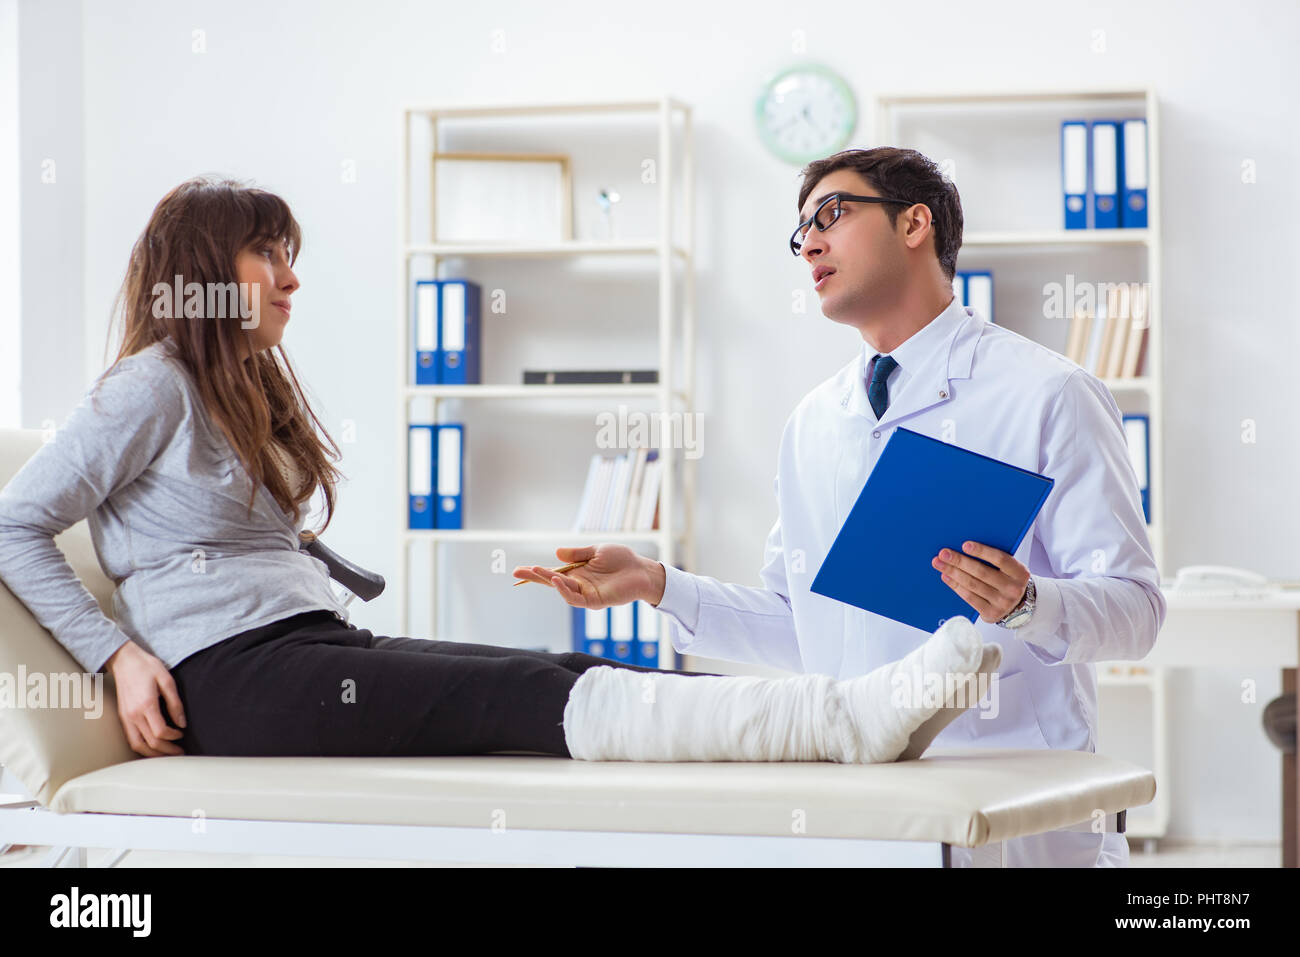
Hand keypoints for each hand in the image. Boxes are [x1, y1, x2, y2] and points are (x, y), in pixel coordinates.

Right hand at [104, 640, 186, 756]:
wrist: (124, 660)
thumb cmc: (146, 667)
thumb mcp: (167, 680)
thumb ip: (175, 703)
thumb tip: (182, 723)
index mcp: (146, 705)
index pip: (160, 732)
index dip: (173, 737)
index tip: (182, 733)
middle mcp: (133, 715)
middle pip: (150, 742)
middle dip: (167, 750)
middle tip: (180, 752)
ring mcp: (125, 717)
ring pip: (138, 745)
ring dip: (153, 754)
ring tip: (167, 755)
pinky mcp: (122, 717)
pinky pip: (131, 739)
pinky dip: (142, 747)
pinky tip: (153, 747)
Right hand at [511, 544, 663, 608]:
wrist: (642, 570)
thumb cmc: (622, 559)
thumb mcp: (597, 550)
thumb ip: (577, 553)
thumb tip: (556, 553)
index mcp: (578, 572)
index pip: (553, 572)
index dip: (537, 571)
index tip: (519, 569)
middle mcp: (579, 584)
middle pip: (552, 582)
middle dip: (535, 577)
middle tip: (517, 572)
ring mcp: (586, 594)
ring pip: (561, 590)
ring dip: (548, 580)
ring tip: (537, 570)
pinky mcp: (595, 601)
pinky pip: (575, 599)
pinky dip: (564, 590)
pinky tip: (557, 580)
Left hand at [932, 541, 1030, 623]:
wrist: (1018, 606)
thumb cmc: (1008, 579)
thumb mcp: (1010, 568)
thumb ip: (995, 559)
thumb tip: (965, 546)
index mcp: (1020, 573)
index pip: (1000, 559)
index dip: (981, 551)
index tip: (964, 545)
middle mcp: (1013, 589)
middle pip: (981, 572)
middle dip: (959, 561)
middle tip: (943, 553)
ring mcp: (1002, 603)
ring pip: (972, 585)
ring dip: (953, 573)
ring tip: (939, 564)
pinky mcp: (991, 613)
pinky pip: (969, 597)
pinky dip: (955, 586)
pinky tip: (946, 577)